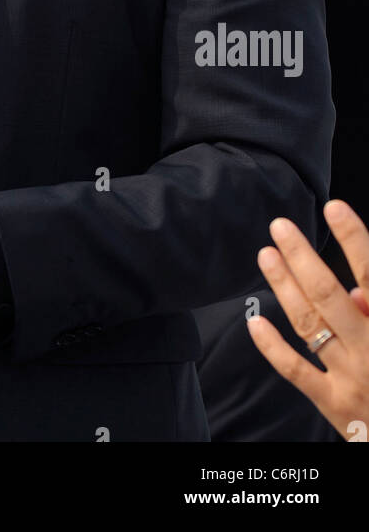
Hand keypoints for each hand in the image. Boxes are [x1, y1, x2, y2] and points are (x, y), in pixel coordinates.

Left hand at [246, 200, 368, 440]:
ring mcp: (349, 379)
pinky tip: (255, 320)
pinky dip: (272, 345)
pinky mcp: (333, 404)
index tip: (335, 208)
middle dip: (302, 256)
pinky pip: (296, 371)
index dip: (353, 239)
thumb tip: (356, 291)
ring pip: (308, 325)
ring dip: (284, 287)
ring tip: (266, 255)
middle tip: (280, 226)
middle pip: (329, 295)